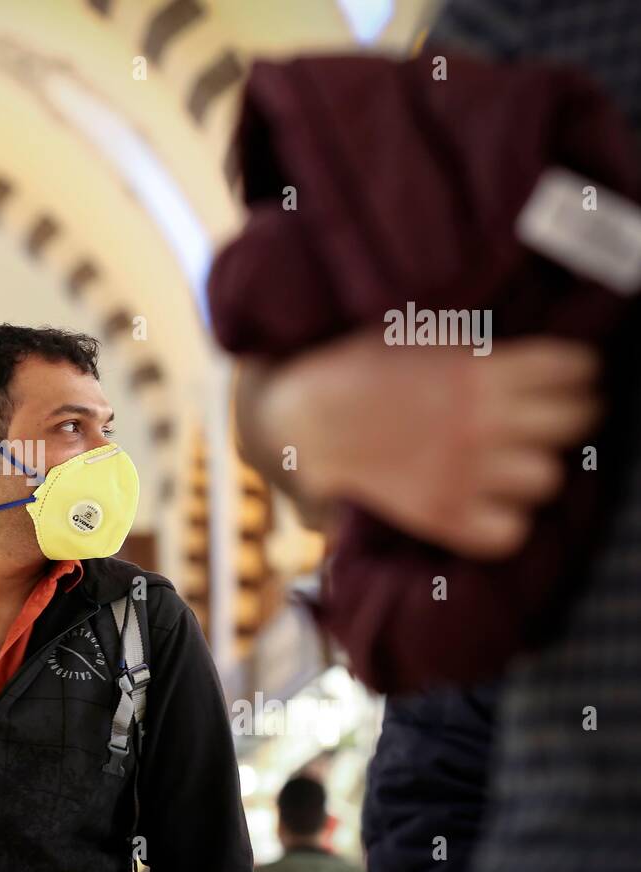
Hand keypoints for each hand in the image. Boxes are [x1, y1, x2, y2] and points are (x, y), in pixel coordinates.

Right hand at [244, 330, 600, 558]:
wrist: (297, 422)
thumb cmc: (351, 370)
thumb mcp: (413, 335)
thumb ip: (470, 348)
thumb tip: (513, 357)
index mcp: (477, 370)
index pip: (574, 368)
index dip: (575, 371)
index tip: (565, 377)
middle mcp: (480, 422)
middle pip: (576, 421)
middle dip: (567, 415)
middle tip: (546, 417)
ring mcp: (462, 473)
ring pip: (549, 477)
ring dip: (533, 468)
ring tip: (510, 460)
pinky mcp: (439, 515)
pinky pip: (509, 532)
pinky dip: (504, 522)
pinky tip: (487, 504)